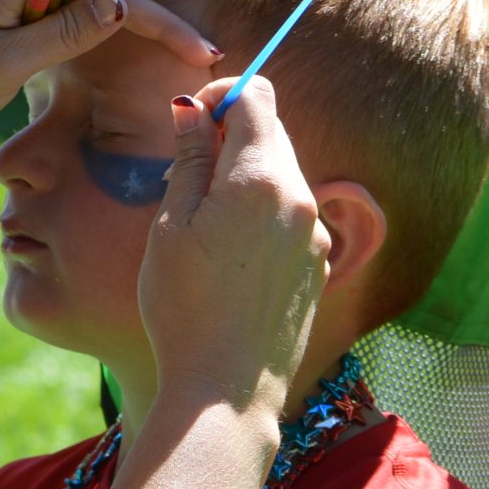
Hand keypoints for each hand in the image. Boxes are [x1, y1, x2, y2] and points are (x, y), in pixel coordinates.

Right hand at [138, 75, 325, 415]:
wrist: (224, 393)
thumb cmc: (183, 308)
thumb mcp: (170, 225)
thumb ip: (189, 158)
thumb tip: (192, 109)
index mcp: (262, 178)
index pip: (255, 96)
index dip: (219, 95)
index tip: (189, 120)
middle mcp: (301, 198)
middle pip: (272, 133)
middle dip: (230, 136)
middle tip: (185, 173)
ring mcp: (315, 234)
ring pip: (281, 176)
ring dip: (244, 177)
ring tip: (202, 222)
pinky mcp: (318, 265)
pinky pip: (290, 215)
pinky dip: (261, 213)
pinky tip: (227, 257)